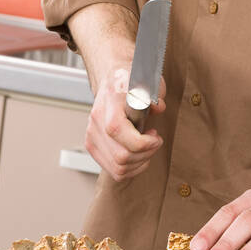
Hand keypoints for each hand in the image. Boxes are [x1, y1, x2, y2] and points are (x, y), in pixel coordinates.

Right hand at [84, 46, 166, 180]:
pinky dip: (131, 169)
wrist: (113, 79)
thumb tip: (158, 107)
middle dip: (146, 154)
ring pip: (118, 168)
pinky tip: (139, 155)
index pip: (117, 130)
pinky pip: (113, 170)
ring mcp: (92, 135)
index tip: (156, 137)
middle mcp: (96, 120)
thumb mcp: (150, 79)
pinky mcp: (92, 145)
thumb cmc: (132, 80)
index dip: (142, 142)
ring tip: (147, 148)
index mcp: (110, 101)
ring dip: (140, 163)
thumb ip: (157, 92)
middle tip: (155, 141)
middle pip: (120, 156)